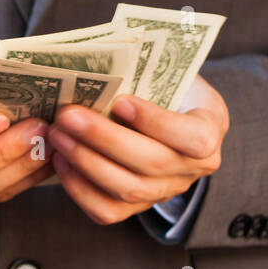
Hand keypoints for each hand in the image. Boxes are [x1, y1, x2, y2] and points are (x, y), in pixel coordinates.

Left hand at [48, 75, 228, 224]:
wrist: (162, 107)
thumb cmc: (161, 80)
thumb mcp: (165, 67)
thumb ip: (143, 66)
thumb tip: (96, 58)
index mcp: (210, 126)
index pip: (195, 138)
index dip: (156, 123)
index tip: (120, 102)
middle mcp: (194, 167)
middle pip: (152, 164)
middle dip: (104, 139)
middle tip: (67, 115)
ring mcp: (166, 190)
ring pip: (128, 190)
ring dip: (86, 161)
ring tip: (57, 134)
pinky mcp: (137, 207)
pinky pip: (108, 211)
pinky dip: (79, 188)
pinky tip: (60, 160)